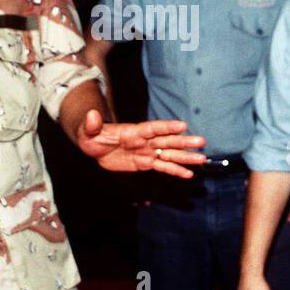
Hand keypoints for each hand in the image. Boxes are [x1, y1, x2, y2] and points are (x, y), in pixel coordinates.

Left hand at [75, 108, 205, 177]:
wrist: (94, 146)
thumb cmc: (91, 135)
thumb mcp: (87, 130)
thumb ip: (92, 124)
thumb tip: (91, 115)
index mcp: (133, 131)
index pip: (152, 128)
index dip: (167, 127)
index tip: (183, 126)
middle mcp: (144, 140)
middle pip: (167, 140)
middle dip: (183, 142)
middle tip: (201, 142)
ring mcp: (147, 151)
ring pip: (169, 154)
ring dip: (185, 157)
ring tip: (201, 159)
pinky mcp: (145, 163)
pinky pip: (163, 167)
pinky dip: (175, 171)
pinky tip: (189, 174)